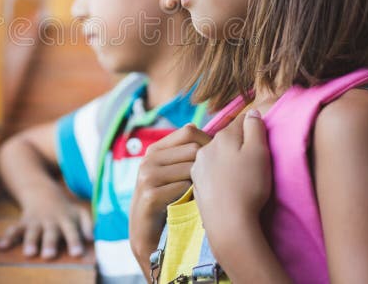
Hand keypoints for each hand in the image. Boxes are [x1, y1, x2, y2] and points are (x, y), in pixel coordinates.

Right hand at [0, 190, 92, 258]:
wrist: (41, 191)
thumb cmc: (65, 209)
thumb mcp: (79, 213)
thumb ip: (88, 225)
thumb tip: (92, 239)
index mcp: (65, 220)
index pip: (72, 231)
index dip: (74, 241)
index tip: (77, 254)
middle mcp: (50, 221)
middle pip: (51, 233)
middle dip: (50, 243)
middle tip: (50, 255)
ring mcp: (36, 221)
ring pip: (32, 232)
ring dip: (30, 241)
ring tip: (29, 253)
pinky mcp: (23, 222)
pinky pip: (15, 229)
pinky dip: (8, 237)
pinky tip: (2, 246)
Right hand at [129, 124, 211, 272]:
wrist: (148, 238)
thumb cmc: (170, 203)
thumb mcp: (176, 175)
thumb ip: (188, 156)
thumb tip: (220, 135)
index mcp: (155, 150)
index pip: (188, 130)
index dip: (208, 142)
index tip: (218, 161)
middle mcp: (148, 159)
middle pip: (193, 149)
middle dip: (208, 165)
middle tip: (214, 184)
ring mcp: (147, 177)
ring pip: (191, 168)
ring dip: (201, 183)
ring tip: (202, 196)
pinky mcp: (150, 195)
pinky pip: (184, 187)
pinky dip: (192, 197)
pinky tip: (191, 206)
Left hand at [191, 109, 271, 238]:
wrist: (229, 222)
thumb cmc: (249, 186)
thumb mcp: (259, 152)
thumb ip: (255, 128)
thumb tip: (252, 112)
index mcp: (223, 137)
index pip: (241, 121)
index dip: (253, 127)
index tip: (261, 140)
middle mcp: (206, 147)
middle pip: (227, 138)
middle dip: (239, 144)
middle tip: (253, 162)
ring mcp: (199, 166)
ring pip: (217, 155)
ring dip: (228, 160)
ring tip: (241, 177)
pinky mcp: (196, 184)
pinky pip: (210, 172)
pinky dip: (219, 175)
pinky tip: (228, 187)